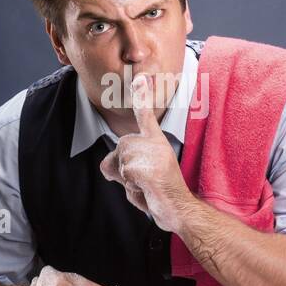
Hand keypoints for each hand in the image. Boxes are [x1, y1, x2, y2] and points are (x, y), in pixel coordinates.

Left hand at [99, 73, 191, 231]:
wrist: (180, 208)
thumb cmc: (161, 194)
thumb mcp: (139, 177)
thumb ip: (123, 167)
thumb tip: (106, 166)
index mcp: (157, 142)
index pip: (145, 115)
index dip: (142, 95)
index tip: (140, 77)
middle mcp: (154, 143)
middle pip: (118, 152)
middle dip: (122, 171)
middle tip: (144, 182)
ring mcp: (150, 154)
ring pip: (118, 164)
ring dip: (126, 181)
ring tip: (147, 187)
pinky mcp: (144, 167)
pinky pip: (123, 176)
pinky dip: (130, 188)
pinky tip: (148, 190)